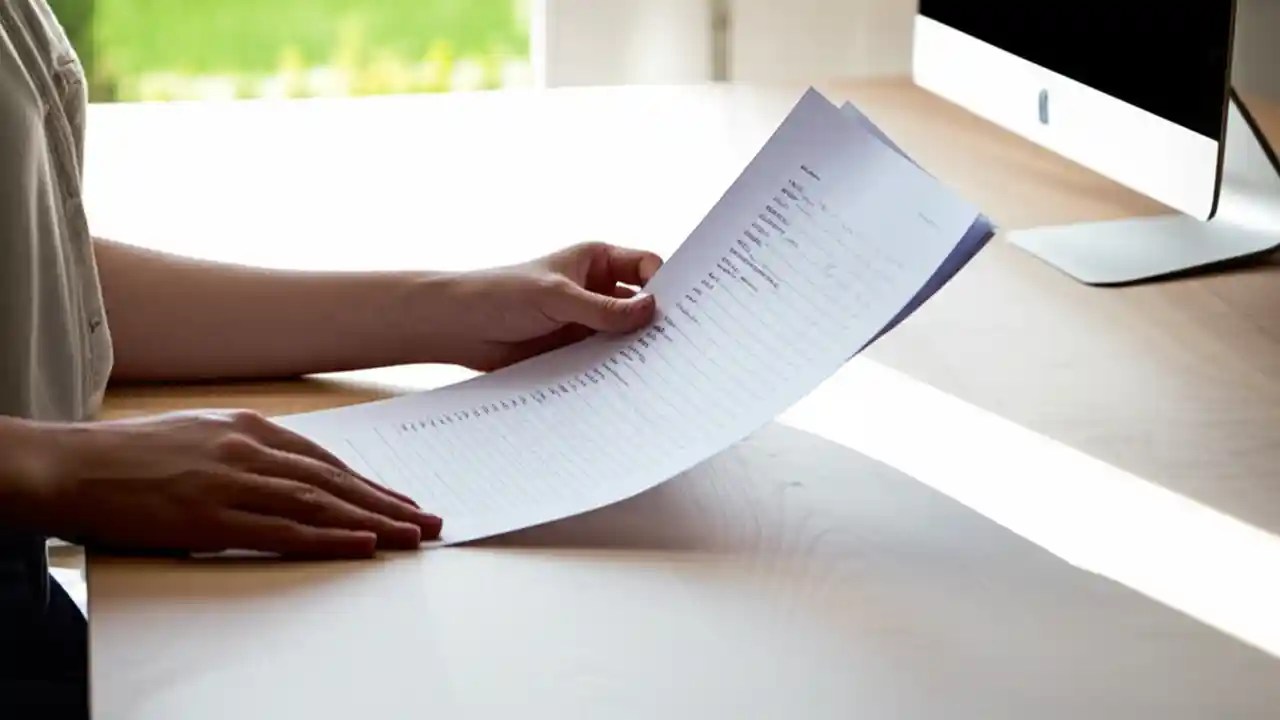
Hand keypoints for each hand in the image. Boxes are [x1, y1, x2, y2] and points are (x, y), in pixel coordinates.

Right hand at [34, 410, 440, 557]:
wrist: (71, 465)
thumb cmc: (130, 454)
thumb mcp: (199, 433)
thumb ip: (246, 448)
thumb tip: (289, 470)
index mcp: (247, 426)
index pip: (325, 460)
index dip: (368, 483)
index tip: (402, 500)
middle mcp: (248, 449)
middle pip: (333, 481)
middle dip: (387, 502)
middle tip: (428, 521)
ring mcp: (231, 482)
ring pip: (319, 503)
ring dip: (372, 521)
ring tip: (411, 536)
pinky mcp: (210, 517)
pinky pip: (282, 531)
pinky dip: (328, 537)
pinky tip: (361, 544)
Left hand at [433, 242, 663, 370]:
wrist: (459, 328)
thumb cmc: (500, 295)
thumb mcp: (557, 297)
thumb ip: (604, 308)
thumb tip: (650, 310)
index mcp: (596, 260)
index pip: (646, 268)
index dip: (665, 284)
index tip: (680, 307)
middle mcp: (597, 289)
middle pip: (641, 304)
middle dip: (656, 321)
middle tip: (677, 343)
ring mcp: (588, 321)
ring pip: (625, 335)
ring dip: (636, 349)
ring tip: (658, 369)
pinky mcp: (576, 350)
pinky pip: (605, 360)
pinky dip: (616, 369)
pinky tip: (629, 383)